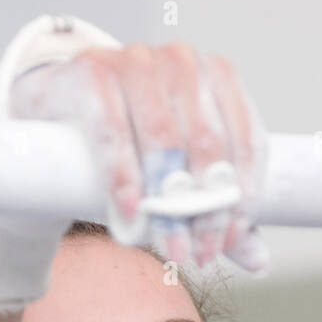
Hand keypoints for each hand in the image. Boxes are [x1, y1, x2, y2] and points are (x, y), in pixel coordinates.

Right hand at [14, 43, 270, 272]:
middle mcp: (184, 62)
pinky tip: (130, 212)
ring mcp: (137, 60)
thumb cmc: (134, 138)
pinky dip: (123, 176)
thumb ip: (219, 208)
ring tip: (168, 246)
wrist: (62, 108)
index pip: (246, 140)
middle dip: (206, 209)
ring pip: (165, 139)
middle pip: (209, 144)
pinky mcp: (92, 70)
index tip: (228, 242)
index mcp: (218, 77)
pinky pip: (113, 129)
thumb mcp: (182, 170)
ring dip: (168, 202)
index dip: (242, 197)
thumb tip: (260, 262)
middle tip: (197, 255)